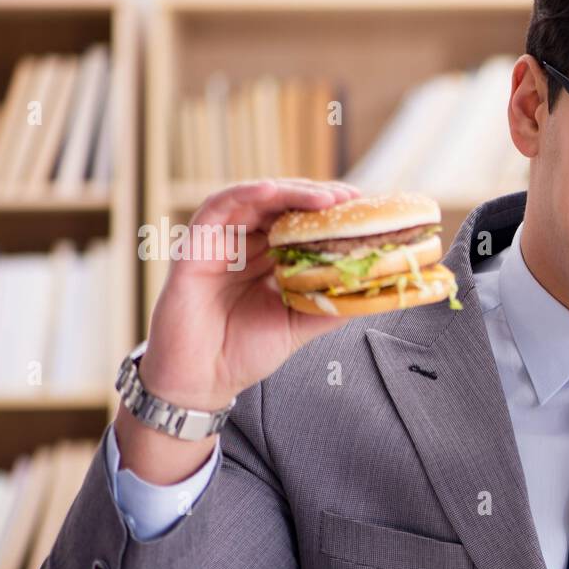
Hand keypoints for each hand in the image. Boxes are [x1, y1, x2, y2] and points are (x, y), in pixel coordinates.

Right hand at [138, 178, 360, 408]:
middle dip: (317, 198)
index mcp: (267, 259)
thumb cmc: (243, 352)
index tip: (362, 210)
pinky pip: (217, 208)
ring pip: (255, 199)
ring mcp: (219, 242)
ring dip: (291, 192)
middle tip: (350, 199)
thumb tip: (374, 291)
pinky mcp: (194, 245)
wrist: (201, 378)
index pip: (300, 223)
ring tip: (325, 197)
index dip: (329, 213)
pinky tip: (271, 190)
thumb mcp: (300, 324)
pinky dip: (244, 194)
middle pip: (281, 205)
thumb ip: (332, 305)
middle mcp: (244, 245)